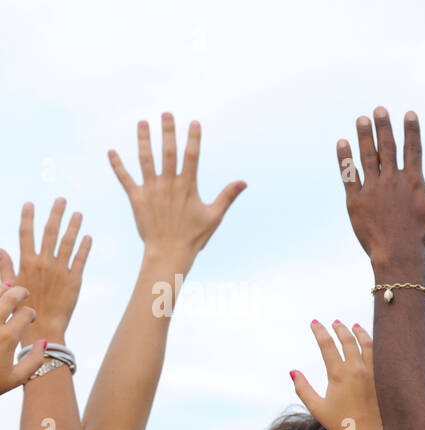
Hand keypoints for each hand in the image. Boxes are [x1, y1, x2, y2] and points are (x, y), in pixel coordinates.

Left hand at [0, 285, 44, 394]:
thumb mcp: (15, 379)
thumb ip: (34, 361)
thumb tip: (43, 342)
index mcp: (7, 339)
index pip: (26, 314)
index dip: (31, 314)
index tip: (30, 318)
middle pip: (9, 297)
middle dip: (20, 292)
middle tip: (23, 292)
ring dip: (1, 289)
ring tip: (5, 289)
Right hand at [1, 200, 91, 345]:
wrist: (43, 326)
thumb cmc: (24, 307)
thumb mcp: (11, 285)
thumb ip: (6, 266)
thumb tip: (0, 249)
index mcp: (27, 262)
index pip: (26, 234)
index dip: (27, 217)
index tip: (29, 203)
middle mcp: (44, 263)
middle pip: (50, 233)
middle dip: (55, 214)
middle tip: (62, 199)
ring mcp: (60, 271)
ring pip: (68, 243)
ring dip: (73, 226)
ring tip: (79, 213)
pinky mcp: (75, 280)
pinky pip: (80, 259)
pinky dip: (85, 247)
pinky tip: (88, 236)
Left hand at [108, 114, 244, 261]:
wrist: (169, 252)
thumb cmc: (194, 236)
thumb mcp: (214, 216)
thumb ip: (227, 196)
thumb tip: (243, 182)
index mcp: (188, 187)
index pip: (191, 157)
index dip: (193, 139)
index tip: (194, 122)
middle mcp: (168, 185)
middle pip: (168, 153)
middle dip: (167, 132)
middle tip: (166, 113)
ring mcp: (151, 190)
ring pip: (145, 160)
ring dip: (143, 140)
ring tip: (142, 123)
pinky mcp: (137, 199)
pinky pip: (125, 179)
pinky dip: (117, 165)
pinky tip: (111, 152)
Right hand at [291, 321, 383, 429]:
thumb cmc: (340, 424)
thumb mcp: (316, 407)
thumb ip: (303, 388)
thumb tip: (293, 371)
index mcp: (338, 374)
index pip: (327, 344)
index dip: (319, 331)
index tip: (314, 323)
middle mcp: (357, 370)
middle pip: (348, 340)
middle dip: (339, 328)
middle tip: (334, 322)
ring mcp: (372, 373)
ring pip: (367, 344)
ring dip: (359, 332)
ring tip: (354, 326)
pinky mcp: (383, 379)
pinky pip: (379, 355)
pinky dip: (373, 345)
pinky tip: (370, 343)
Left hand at [338, 108, 424, 272]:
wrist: (397, 255)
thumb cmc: (421, 235)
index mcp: (413, 182)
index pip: (413, 149)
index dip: (411, 130)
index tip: (409, 113)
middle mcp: (392, 180)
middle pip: (388, 147)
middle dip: (384, 126)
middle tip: (379, 109)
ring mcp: (372, 189)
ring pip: (367, 156)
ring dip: (364, 135)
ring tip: (362, 119)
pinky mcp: (355, 200)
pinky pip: (348, 174)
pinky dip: (345, 158)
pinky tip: (343, 143)